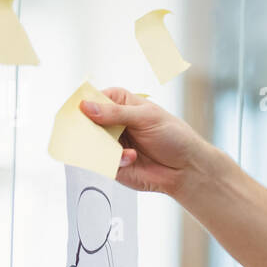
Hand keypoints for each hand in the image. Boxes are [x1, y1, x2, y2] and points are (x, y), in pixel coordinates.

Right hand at [79, 88, 207, 196]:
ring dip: (101, 145)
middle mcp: (113, 123)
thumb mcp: (146, 117)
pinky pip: (101, 162)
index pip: (94, 98)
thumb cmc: (173, 136)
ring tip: (118, 147)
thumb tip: (85, 107)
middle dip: (87, 127)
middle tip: (92, 130)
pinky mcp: (113, 164)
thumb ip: (116, 113)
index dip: (84, 102)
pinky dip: (115, 159)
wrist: (186, 169)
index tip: (79, 109)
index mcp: (120, 103)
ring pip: (90, 143)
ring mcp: (112, 144)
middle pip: (86, 122)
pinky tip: (132, 158)